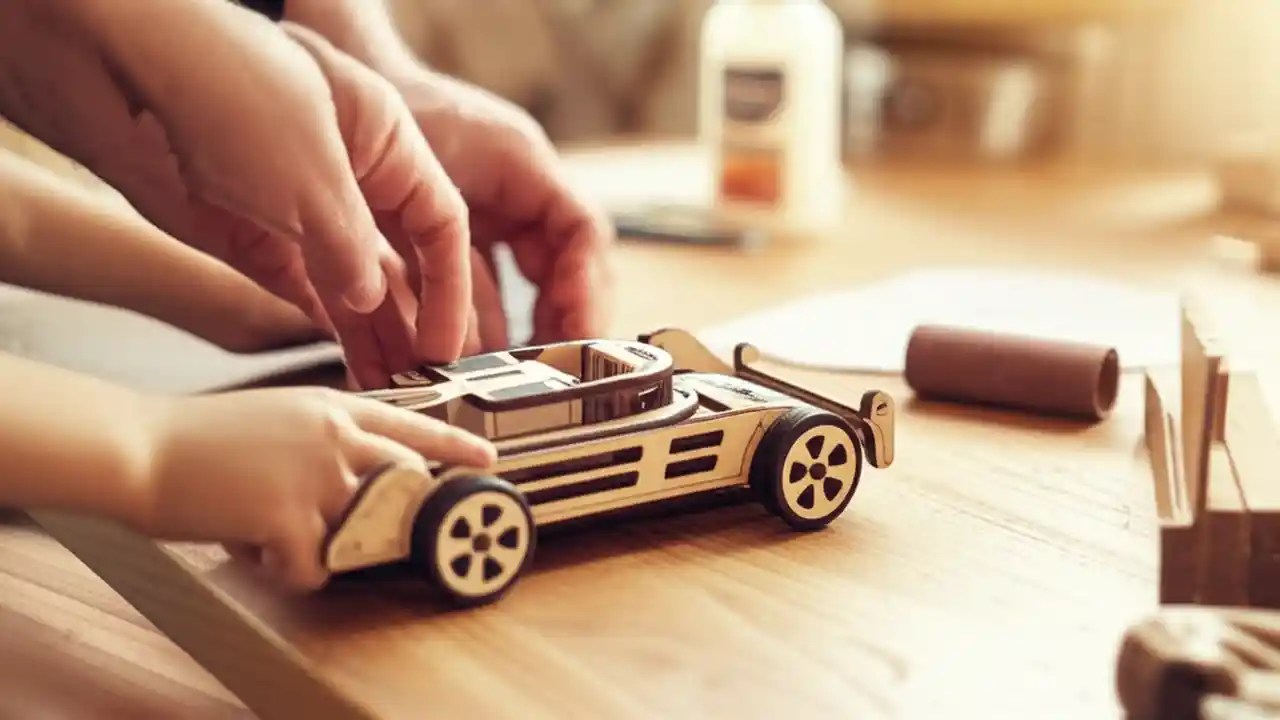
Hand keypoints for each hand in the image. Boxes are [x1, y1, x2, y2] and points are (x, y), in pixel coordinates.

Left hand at [0, 1, 473, 387]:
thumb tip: (370, 299)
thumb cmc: (224, 92)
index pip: (439, 222)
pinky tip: (344, 359)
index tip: (447, 341)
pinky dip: (321, 324)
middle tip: (425, 378)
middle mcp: (346, 173)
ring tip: (390, 385)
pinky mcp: (246, 232)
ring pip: (350, 281)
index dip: (448, 286)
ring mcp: (295, 204)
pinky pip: (299, 288)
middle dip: (415, 319)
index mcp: (383, 138)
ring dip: (372, 333)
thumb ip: (351, 248)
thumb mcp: (313, 180)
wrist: (110, 66)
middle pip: (399, 258)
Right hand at [138, 387, 496, 590]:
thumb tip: (346, 474)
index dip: (454, 443)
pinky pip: (315, 566)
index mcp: (331, 409)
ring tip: (275, 533)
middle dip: (389, 516)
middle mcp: (334, 438)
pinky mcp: (290, 516)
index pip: (411, 424)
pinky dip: (287, 571)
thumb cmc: (195, 438)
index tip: (486, 457)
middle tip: (359, 528)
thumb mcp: (274, 415)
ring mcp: (316, 476)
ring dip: (322, 544)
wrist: (140, 447)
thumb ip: (319, 436)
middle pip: (403, 483)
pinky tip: (256, 550)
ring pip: (359, 531)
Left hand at [279, 0, 616, 350]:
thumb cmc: (396, 107)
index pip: (584, 233)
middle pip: (570, 268)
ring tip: (511, 372)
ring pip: (529, 287)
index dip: (586, 284)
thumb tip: (476, 300)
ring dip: (523, 331)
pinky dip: (483, 323)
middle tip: (554, 365)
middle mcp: (521, 196)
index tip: (576, 328)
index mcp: (528, 167)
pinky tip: (469, 355)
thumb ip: (458, 226)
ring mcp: (496, 217)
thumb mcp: (432, 157)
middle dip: (566, 319)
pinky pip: (486, 289)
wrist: (353, 87)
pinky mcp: (463, 239)